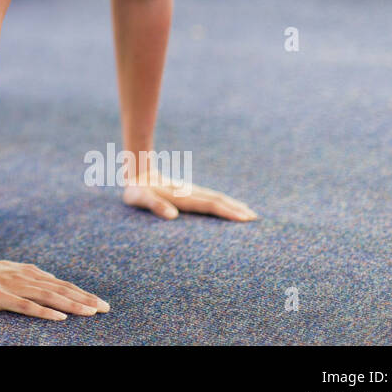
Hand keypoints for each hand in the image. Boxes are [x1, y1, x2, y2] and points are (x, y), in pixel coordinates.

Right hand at [0, 254, 109, 320]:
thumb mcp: (11, 271)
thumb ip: (32, 276)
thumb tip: (53, 280)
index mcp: (29, 273)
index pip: (61, 285)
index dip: (81, 293)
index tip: (100, 303)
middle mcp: (25, 277)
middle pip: (60, 290)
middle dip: (84, 299)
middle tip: (105, 308)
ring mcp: (13, 286)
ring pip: (48, 297)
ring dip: (71, 304)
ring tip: (90, 312)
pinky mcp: (0, 295)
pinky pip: (26, 306)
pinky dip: (44, 312)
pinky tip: (59, 318)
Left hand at [122, 170, 257, 220]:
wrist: (135, 172)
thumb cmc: (136, 190)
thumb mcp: (140, 198)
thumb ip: (154, 205)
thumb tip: (173, 216)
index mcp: (182, 197)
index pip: (210, 205)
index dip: (227, 212)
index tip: (244, 219)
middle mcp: (190, 193)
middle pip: (218, 200)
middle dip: (236, 209)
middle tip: (255, 218)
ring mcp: (190, 191)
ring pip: (216, 198)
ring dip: (233, 205)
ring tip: (248, 213)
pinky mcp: (188, 192)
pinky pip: (210, 198)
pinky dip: (223, 203)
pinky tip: (228, 206)